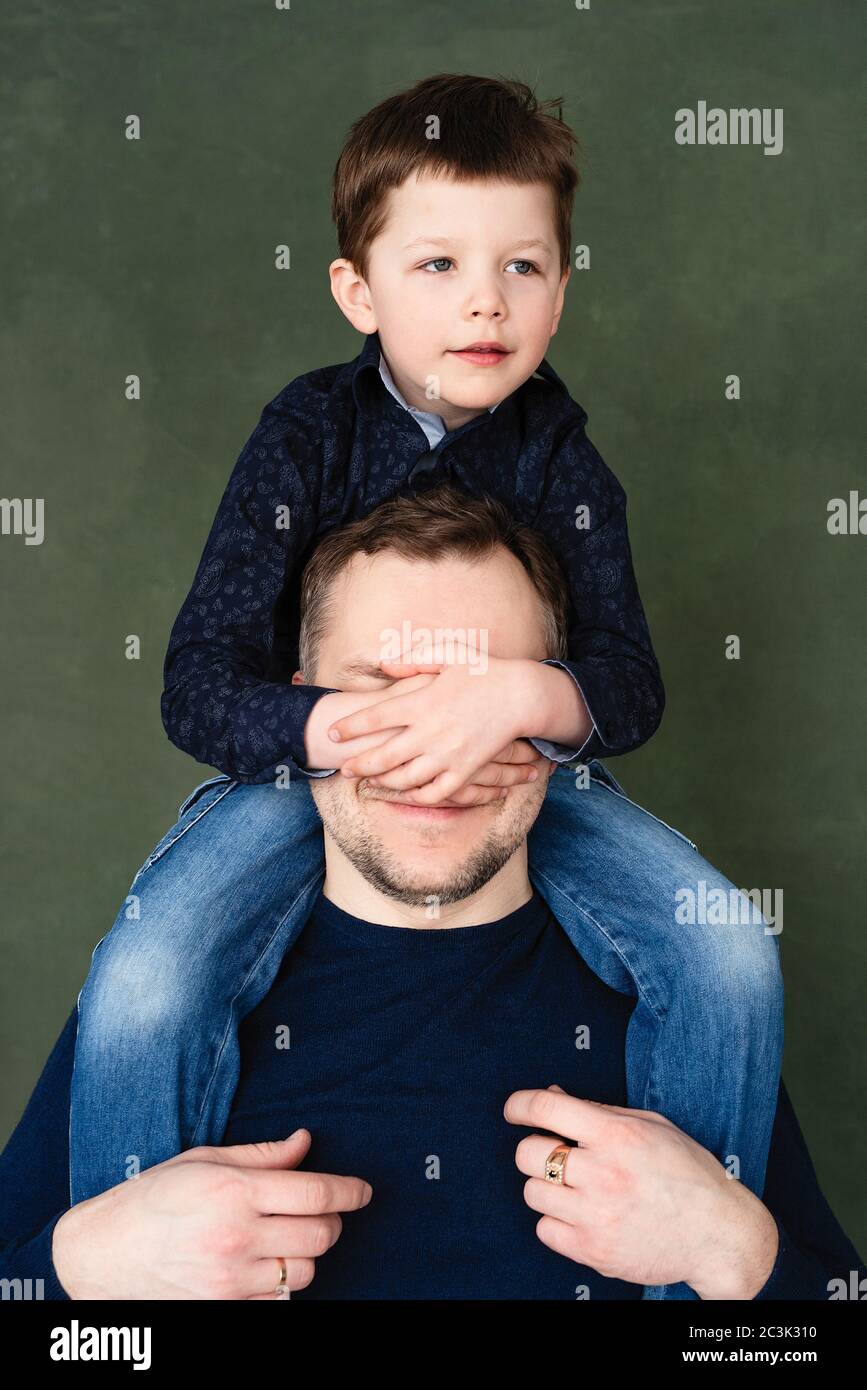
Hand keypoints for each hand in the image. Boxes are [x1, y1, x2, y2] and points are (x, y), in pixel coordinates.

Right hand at [52, 1130, 371, 1299]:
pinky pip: (279, 1299)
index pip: (317, 1193)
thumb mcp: (205, 1160)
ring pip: (305, 1271)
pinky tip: (268, 1262)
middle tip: (324, 1211)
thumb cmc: (153, 1197)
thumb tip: (306, 1142)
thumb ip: (262, 1154)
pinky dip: (284, 1282)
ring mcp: (231, 1278)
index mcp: (235, 1190)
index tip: (363, 1191)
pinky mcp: (224, 1306)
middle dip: (333, 1221)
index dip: (350, 1191)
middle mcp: (238, 1235)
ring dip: (309, 1253)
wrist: (103, 1253)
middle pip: (321, 1235)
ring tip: (288, 1236)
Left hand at [327, 649, 535, 803]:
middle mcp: (431, 731)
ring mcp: (448, 754)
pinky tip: (407, 793)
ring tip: (371, 782)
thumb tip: (384, 664)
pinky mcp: (465, 770)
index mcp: (423, 701)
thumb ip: (413, 657)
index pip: (376, 717)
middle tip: (343, 768)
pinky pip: (435, 792)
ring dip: (383, 783)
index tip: (333, 732)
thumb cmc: (483, 671)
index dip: (350, 727)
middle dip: (358, 765)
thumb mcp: (448, 653)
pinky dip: (417, 796)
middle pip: (383, 756)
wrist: (521, 696)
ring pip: (405, 779)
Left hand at [504, 1084, 779, 1298]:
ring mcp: (596, 1216)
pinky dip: (556, 1222)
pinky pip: (545, 1230)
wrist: (719, 1235)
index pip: (546, 1109)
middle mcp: (603, 1174)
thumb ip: (598, 1110)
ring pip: (531, 1193)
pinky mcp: (594, 1251)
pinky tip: (582, 1215)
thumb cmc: (687, 1173)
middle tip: (557, 1154)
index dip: (520, 1104)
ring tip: (576, 1187)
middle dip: (535, 1149)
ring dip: (546, 1187)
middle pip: (527, 1154)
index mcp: (617, 1135)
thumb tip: (551, 1095)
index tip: (514, 1109)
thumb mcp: (650, 1126)